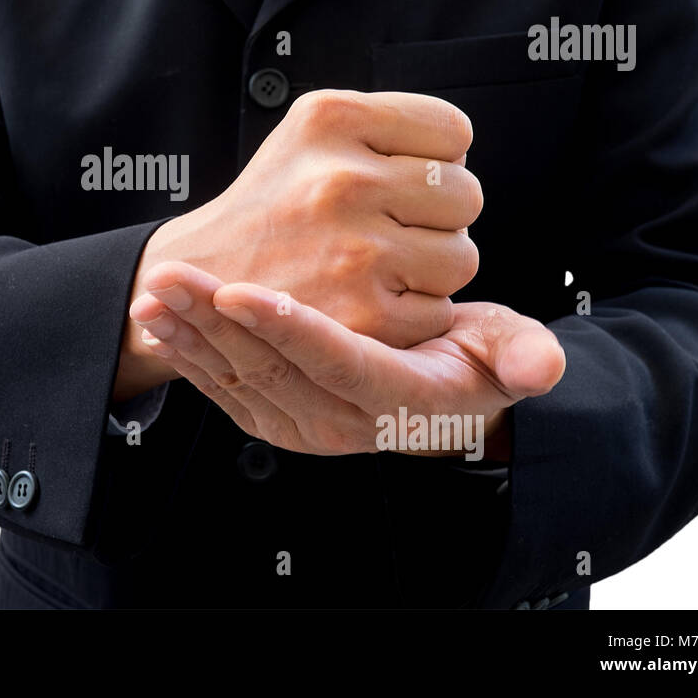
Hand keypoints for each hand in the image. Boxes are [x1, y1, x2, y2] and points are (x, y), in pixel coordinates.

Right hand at [114, 90, 483, 399]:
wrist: (194, 281)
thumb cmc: (271, 209)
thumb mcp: (310, 135)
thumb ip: (386, 129)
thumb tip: (458, 157)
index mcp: (329, 118)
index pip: (453, 132)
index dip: (433, 160)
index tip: (396, 179)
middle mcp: (340, 179)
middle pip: (464, 194)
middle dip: (434, 217)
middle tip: (383, 228)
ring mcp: (351, 251)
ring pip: (460, 258)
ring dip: (428, 271)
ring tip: (373, 266)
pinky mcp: (359, 316)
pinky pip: (437, 312)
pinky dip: (409, 316)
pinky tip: (365, 303)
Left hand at [128, 261, 564, 458]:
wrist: (437, 401)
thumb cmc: (466, 363)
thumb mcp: (504, 354)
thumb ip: (519, 354)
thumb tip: (542, 366)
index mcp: (395, 400)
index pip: (336, 362)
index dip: (290, 328)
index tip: (242, 290)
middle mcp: (342, 421)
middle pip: (270, 368)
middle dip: (214, 321)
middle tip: (170, 275)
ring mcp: (300, 422)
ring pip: (236, 376)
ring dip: (190, 333)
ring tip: (155, 290)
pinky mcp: (271, 415)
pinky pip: (220, 387)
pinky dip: (186, 354)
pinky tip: (160, 320)